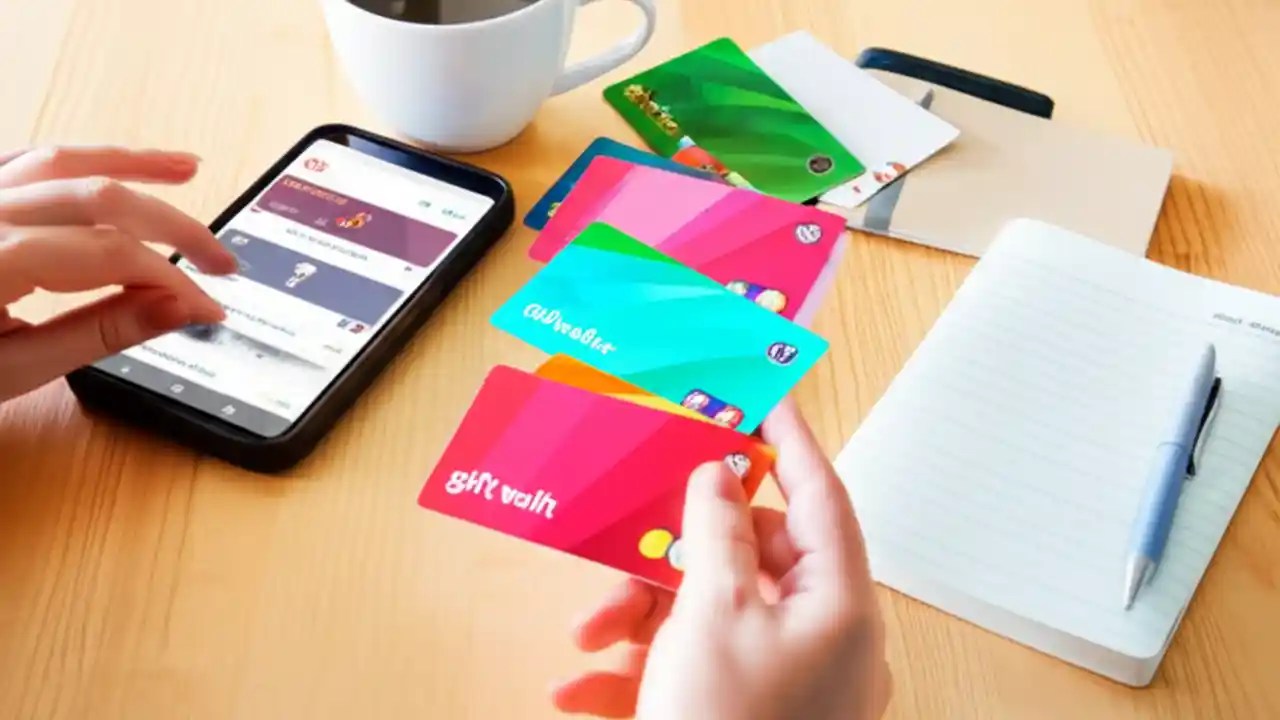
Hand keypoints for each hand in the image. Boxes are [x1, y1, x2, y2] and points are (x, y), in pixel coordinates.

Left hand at [0, 146, 236, 401]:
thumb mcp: (9, 372)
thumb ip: (97, 333)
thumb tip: (175, 309)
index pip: (113, 255)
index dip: (174, 280)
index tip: (210, 309)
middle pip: (101, 198)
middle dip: (173, 227)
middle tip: (221, 262)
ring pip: (61, 160)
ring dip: (130, 162)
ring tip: (185, 168)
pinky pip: (20, 159)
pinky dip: (71, 159)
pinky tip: (103, 164)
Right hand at [552, 400, 889, 719]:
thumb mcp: (713, 614)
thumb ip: (717, 532)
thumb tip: (719, 478)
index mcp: (839, 606)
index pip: (821, 496)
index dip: (789, 442)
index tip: (763, 398)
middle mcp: (823, 641)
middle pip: (750, 559)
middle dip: (674, 553)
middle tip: (630, 541)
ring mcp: (787, 683)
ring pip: (711, 615)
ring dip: (641, 617)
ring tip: (589, 634)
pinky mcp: (748, 715)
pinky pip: (694, 669)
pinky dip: (640, 670)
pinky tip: (583, 688)